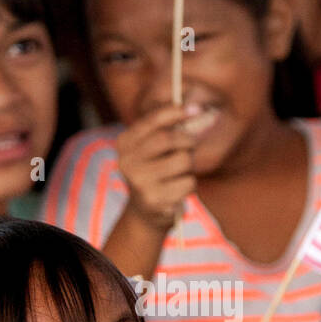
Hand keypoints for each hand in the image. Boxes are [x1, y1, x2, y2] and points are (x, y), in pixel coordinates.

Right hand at [116, 104, 197, 231]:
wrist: (145, 213)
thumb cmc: (155, 172)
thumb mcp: (153, 148)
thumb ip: (168, 128)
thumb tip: (196, 108)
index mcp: (124, 144)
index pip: (152, 120)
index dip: (176, 111)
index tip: (195, 109)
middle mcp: (127, 162)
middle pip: (168, 138)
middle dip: (187, 140)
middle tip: (190, 146)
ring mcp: (139, 182)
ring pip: (183, 160)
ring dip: (190, 166)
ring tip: (180, 173)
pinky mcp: (154, 200)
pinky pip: (188, 183)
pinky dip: (189, 186)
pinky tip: (177, 191)